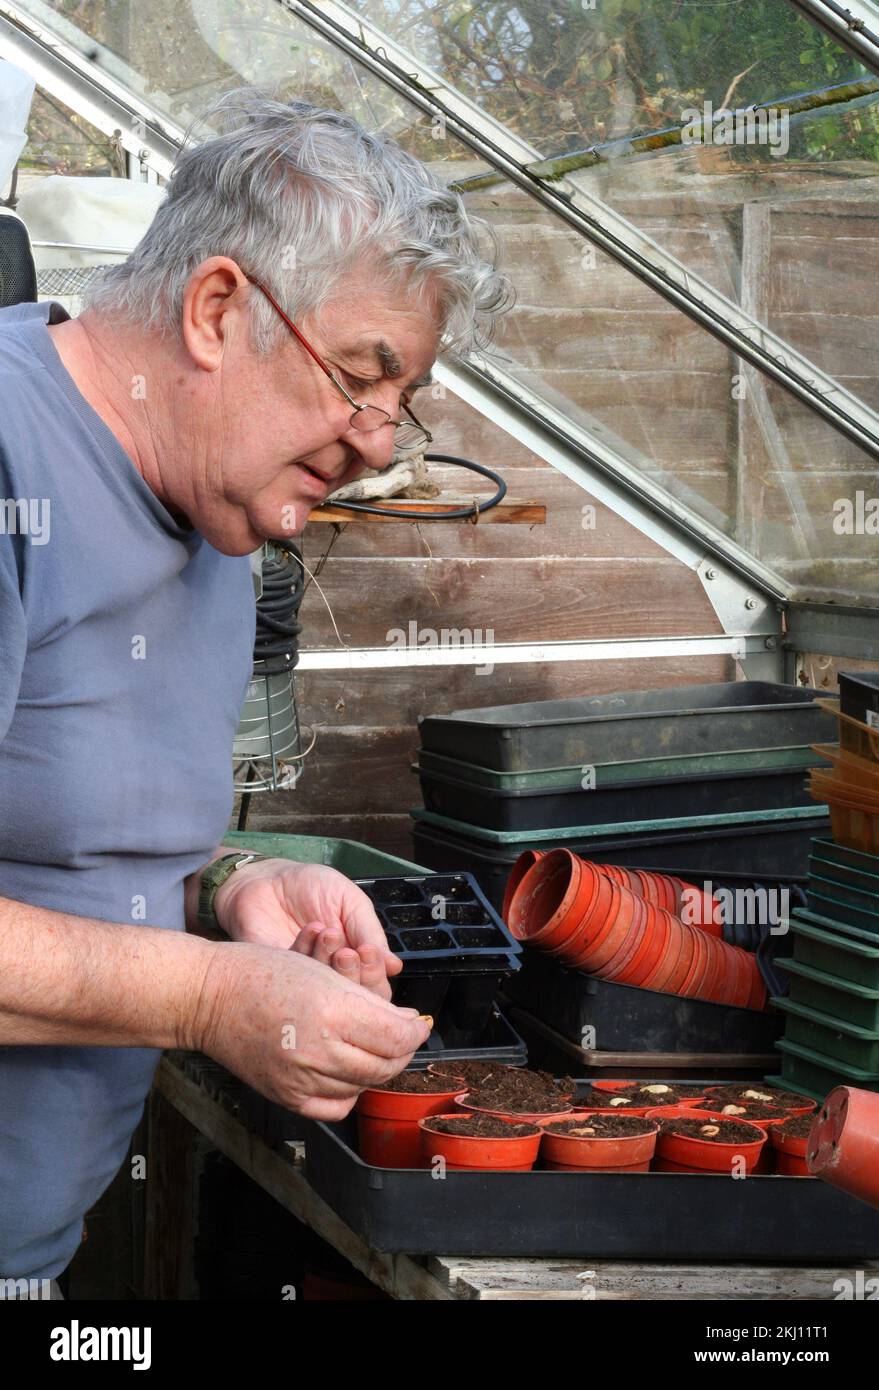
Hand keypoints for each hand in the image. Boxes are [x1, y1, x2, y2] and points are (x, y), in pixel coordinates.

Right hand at [192, 942, 429, 1119]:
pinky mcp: (285, 1097)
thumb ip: (368, 1000)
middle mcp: (317, 1050)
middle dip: (401, 1051)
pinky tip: (347, 1074)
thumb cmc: (260, 973)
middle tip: (402, 1037)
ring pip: (362, 1087)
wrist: (207, 997)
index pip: (396, 1036)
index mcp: (330, 1011)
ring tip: (374, 1050)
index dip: (415, 1031)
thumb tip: (404, 1023)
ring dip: (377, 1070)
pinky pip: (334, 1108)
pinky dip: (349, 1093)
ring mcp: (300, 1079)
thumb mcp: (323, 971)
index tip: (417, 1023)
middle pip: (385, 1065)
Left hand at [212, 858, 400, 998]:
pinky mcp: (278, 973)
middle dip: (353, 975)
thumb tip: (394, 966)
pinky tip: (311, 929)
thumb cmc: (312, 887)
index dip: (375, 974)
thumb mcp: (350, 901)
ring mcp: (304, 977)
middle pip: (351, 997)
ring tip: (327, 932)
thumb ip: (370, 931)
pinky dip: (306, 950)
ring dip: (328, 960)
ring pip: (324, 990)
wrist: (269, 878)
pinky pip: (295, 975)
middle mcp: (332, 974)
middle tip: (346, 952)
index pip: (374, 985)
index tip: (369, 952)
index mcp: (356, 959)